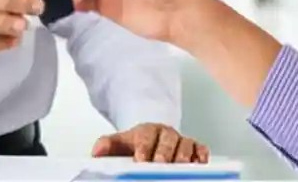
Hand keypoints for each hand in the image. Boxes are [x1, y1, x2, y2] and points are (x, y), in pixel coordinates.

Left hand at [92, 123, 209, 162]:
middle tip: (160, 164)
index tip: (140, 159)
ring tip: (180, 166)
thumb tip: (96, 152)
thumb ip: (106, 145)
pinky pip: (200, 148)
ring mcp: (180, 140)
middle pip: (167, 140)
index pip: (145, 136)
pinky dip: (201, 154)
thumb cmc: (136, 144)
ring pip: (185, 144)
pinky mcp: (193, 147)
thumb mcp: (119, 143)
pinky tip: (200, 163)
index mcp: (146, 130)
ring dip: (183, 155)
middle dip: (164, 152)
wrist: (151, 138)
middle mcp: (165, 133)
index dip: (143, 147)